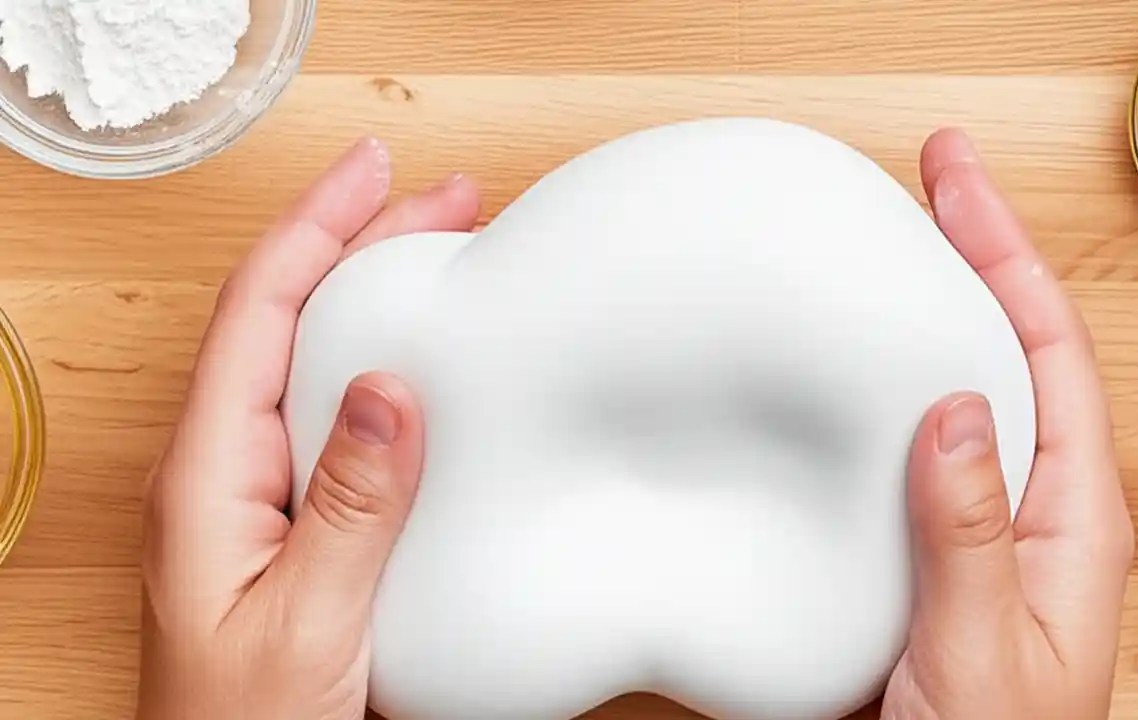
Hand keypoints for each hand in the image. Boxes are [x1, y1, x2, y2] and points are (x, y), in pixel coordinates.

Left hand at [136, 138, 481, 719]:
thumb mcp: (307, 623)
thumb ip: (348, 507)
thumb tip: (388, 389)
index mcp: (208, 479)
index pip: (257, 314)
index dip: (313, 228)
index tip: (370, 169)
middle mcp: (226, 470)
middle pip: (288, 318)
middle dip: (360, 242)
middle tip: (443, 200)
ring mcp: (259, 492)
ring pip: (313, 359)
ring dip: (374, 294)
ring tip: (439, 252)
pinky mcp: (294, 519)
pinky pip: (335, 415)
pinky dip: (382, 363)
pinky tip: (423, 359)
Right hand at [881, 130, 1134, 719]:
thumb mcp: (983, 651)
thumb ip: (970, 536)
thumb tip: (955, 413)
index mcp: (1071, 520)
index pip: (1050, 352)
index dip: (1007, 255)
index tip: (961, 185)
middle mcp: (1034, 506)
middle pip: (1016, 345)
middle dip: (980, 251)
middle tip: (934, 180)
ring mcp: (983, 520)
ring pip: (967, 384)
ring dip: (935, 307)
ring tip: (898, 242)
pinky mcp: (932, 542)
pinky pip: (915, 440)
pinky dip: (888, 383)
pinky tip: (852, 367)